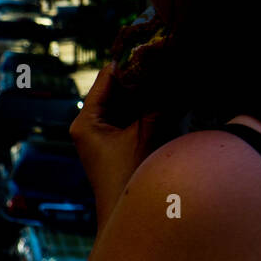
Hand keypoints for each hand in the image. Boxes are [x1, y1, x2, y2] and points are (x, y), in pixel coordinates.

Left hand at [69, 63, 161, 223]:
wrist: (128, 217)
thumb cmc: (131, 177)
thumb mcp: (146, 135)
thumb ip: (158, 104)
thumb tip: (175, 75)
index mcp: (86, 120)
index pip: (108, 78)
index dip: (130, 60)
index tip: (152, 44)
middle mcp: (89, 125)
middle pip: (117, 89)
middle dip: (142, 75)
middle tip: (166, 55)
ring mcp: (102, 136)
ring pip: (126, 103)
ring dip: (147, 90)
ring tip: (171, 70)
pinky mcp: (117, 145)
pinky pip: (132, 118)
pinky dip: (148, 107)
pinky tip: (169, 94)